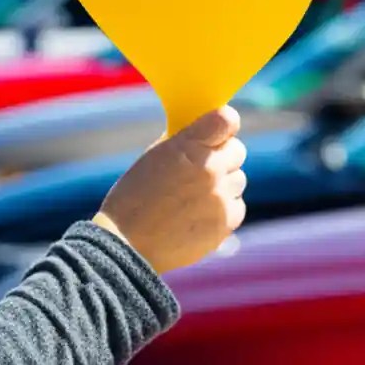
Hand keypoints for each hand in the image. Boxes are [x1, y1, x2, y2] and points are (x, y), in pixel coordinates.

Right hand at [93, 107, 246, 273]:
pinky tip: (198, 215)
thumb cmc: (133, 197)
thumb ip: (184, 143)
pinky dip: (223, 209)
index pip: (227, 120)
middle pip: (237, 151)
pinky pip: (236, 206)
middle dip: (222, 157)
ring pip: (238, 180)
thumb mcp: (154, 157)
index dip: (224, 125)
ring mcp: (220, 197)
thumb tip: (206, 134)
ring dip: (223, 184)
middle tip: (202, 169)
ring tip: (195, 197)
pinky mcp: (226, 223)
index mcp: (189, 147)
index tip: (219, 130)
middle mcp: (210, 169)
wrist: (126, 244)